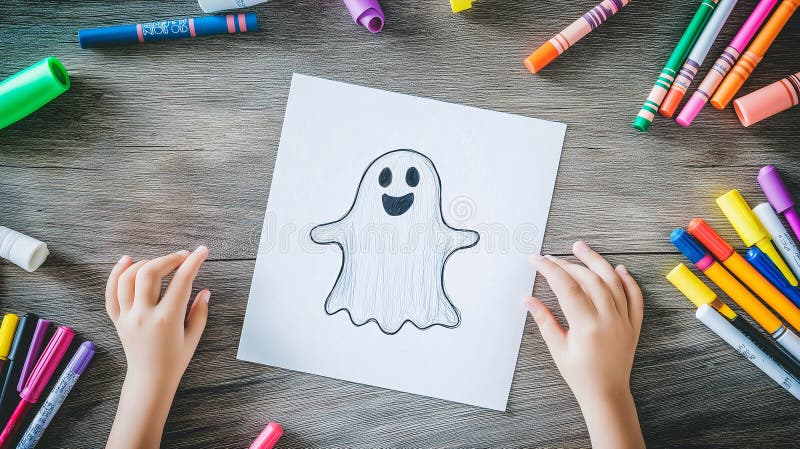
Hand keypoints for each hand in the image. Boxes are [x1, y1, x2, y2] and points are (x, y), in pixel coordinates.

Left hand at [105, 246, 209, 448]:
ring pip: (128, 278)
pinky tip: (127, 261)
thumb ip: (199, 311)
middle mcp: (144, 315)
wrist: (150, 379)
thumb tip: (204, 290)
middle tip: (182, 256)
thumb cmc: (175, 360)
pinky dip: (116, 273)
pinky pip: (111, 292)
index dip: (194, 262)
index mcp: (167, 319)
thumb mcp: (194, 336)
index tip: (202, 252)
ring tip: (159, 262)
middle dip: (168, 259)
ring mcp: (127, 316)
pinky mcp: (117, 319)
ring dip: (145, 263)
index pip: (182, 281)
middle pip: (150, 273)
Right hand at [526, 241, 643, 448]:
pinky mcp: (633, 324)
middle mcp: (609, 319)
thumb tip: (528, 300)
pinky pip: (634, 297)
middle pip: (590, 280)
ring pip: (613, 282)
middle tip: (553, 257)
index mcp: (587, 326)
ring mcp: (624, 320)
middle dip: (569, 264)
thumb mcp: (557, 349)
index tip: (538, 260)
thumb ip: (544, 320)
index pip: (567, 287)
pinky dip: (627, 280)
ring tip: (581, 248)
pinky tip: (618, 269)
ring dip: (597, 262)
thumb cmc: (580, 375)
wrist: (607, 393)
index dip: (551, 270)